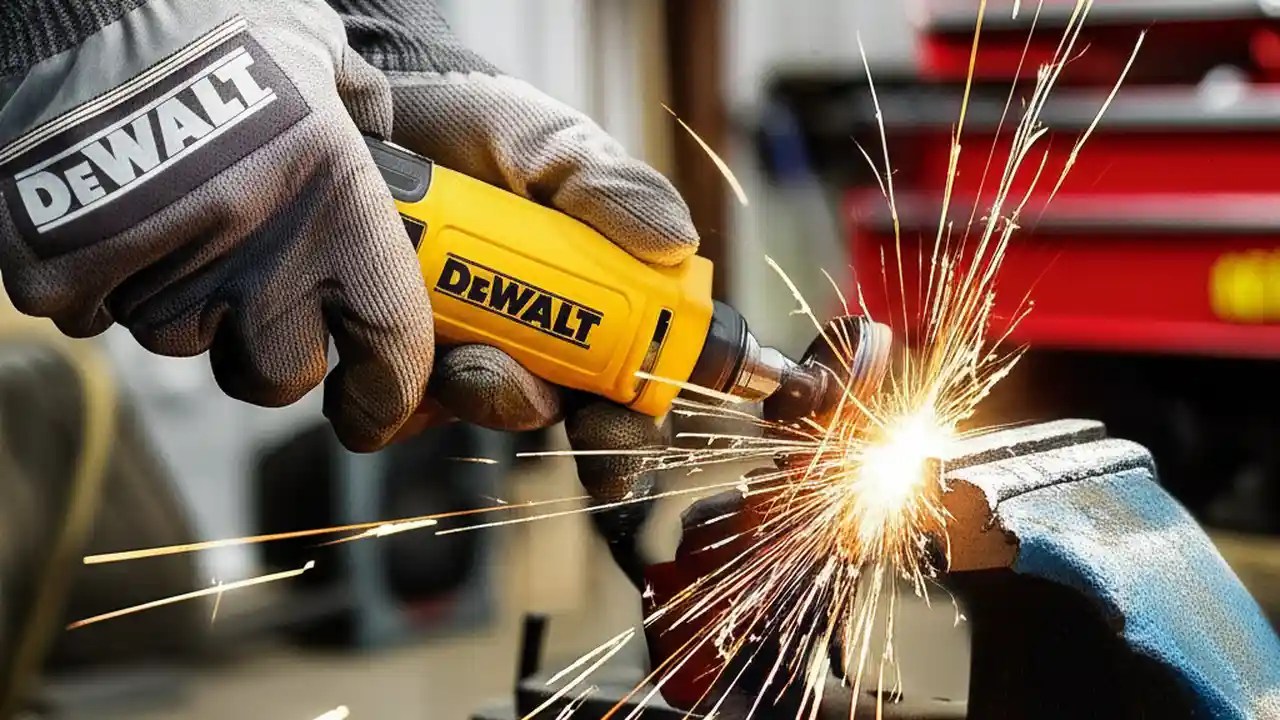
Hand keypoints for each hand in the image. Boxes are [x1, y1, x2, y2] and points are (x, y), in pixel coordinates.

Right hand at [0, 0, 431, 450]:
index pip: (388, 349)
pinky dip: (98, 277)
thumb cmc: (227, 25)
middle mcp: (257, 250)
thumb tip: (395, 168)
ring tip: (171, 213)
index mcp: (338, 205)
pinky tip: (109, 211)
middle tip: (250, 288)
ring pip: (179, 342)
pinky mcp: (60, 274)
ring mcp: (154, 269)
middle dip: (269, 349)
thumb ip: (374, 136)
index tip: (371, 408)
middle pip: (277, 376)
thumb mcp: (332, 69)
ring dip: (181, 298)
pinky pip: (93, 313)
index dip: (384, 398)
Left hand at [347, 2, 700, 505]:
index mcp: (596, 303)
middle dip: (526, 405)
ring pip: (473, 410)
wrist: (367, 115)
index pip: (630, 385)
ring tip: (442, 328)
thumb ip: (608, 187)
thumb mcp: (549, 143)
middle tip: (504, 373)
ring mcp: (462, 353)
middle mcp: (535, 339)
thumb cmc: (477, 125)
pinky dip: (385, 385)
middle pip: (548, 416)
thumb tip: (676, 241)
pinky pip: (388, 405)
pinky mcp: (387, 359)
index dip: (627, 424)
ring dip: (463, 384)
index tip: (608, 425)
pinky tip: (379, 331)